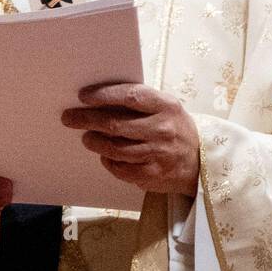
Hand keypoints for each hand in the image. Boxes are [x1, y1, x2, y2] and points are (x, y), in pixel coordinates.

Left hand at [61, 83, 200, 196]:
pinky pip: (121, 168)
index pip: (130, 96)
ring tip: (86, 137)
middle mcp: (163, 129)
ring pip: (115, 148)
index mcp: (166, 105)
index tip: (84, 96)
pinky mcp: (152, 175)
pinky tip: (105, 156)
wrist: (202, 161)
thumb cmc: (175, 128)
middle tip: (69, 118)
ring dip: (95, 142)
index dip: (104, 95)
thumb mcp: (166, 108)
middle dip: (87, 119)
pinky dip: (108, 161)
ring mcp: (158, 154)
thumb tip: (99, 98)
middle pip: (116, 124)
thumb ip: (140, 103)